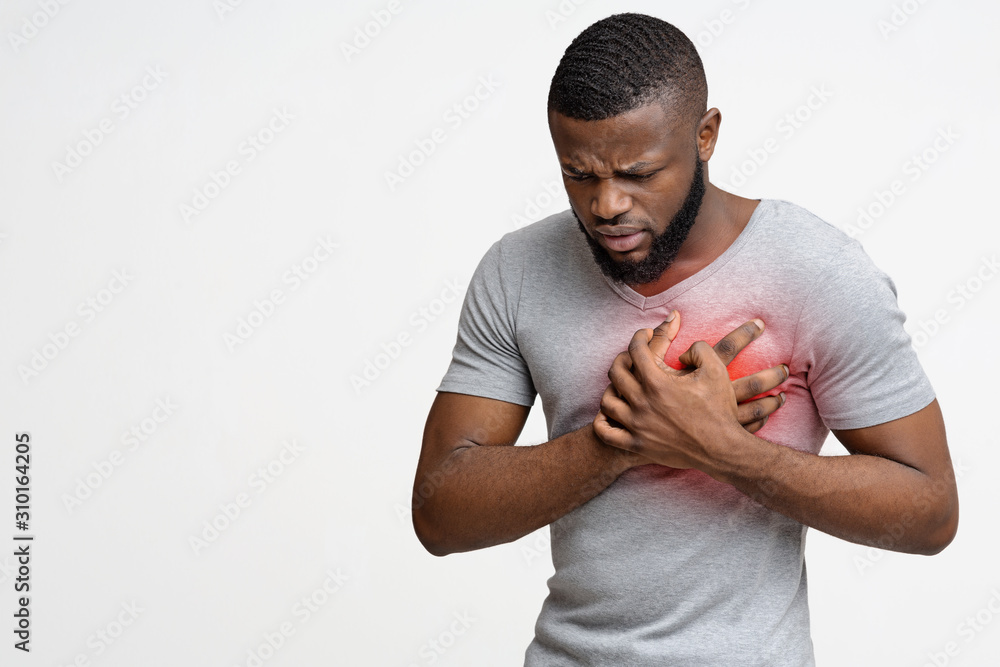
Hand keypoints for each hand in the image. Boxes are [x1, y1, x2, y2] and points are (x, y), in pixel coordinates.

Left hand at [593, 311, 787, 468]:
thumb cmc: (720, 408)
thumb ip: (698, 349)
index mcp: (657, 383)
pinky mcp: (637, 444)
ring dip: (612, 388)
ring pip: (607, 401)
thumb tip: (681, 352)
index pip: (636, 350)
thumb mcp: (716, 369)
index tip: (646, 334)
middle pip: (615, 372)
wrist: (723, 448)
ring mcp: (636, 426)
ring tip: (624, 385)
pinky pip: (605, 432)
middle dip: (623, 358)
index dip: (640, 336)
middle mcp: (641, 403)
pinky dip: (602, 421)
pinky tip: (612, 413)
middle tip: (634, 357)